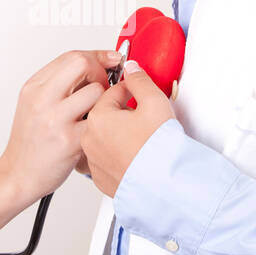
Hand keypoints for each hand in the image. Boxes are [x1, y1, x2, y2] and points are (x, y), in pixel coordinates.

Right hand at [0, 49, 122, 204]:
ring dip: (105, 100)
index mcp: (34, 87)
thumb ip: (59, 85)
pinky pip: (99, 121)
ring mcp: (55, 120)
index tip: (111, 61)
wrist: (18, 175)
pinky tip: (98, 130)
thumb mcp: (34, 104)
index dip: (97, 56)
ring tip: (99, 112)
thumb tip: (95, 66)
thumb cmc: (30, 143)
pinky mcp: (69, 141)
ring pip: (96, 91)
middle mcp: (42, 99)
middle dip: (101, 71)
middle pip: (82, 63)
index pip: (72, 56)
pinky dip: (104, 123)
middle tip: (103, 87)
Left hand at [80, 61, 175, 197]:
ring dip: (119, 135)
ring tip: (141, 137)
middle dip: (123, 113)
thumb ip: (140, 80)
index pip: (111, 93)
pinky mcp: (102, 180)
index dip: (130, 90)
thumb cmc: (159, 149)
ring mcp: (94, 162)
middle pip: (105, 116)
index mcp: (98, 118)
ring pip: (105, 139)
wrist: (165, 185)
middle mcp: (90, 141)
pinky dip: (118, 156)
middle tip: (144, 117)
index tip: (139, 93)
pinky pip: (107, 160)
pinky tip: (135, 155)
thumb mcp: (154, 102)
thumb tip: (132, 69)